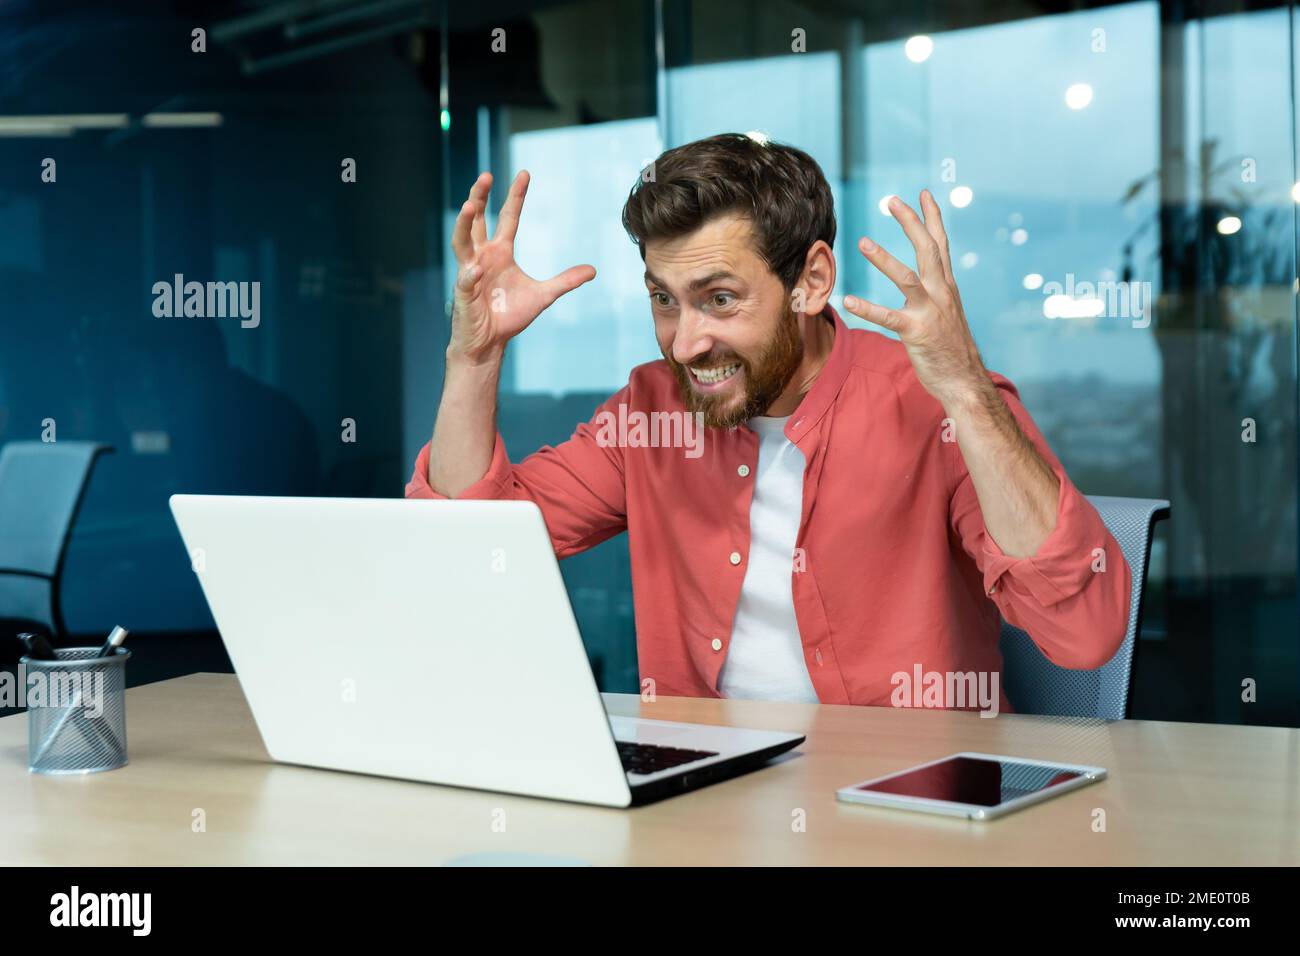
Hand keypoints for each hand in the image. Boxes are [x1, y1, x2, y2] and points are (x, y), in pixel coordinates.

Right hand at [448, 170, 595, 363]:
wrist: (490, 342)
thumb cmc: (509, 316)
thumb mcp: (544, 295)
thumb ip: (566, 280)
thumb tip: (592, 270)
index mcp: (500, 252)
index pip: (507, 217)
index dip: (515, 196)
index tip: (525, 173)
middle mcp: (482, 256)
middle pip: (477, 220)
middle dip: (479, 197)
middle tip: (486, 176)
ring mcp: (469, 272)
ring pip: (461, 242)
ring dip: (464, 224)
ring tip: (469, 206)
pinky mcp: (463, 293)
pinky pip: (465, 280)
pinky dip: (469, 275)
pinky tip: (474, 270)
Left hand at [842, 190, 989, 407]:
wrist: (965, 381)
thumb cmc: (952, 349)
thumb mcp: (947, 314)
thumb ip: (936, 294)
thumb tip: (926, 283)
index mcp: (947, 287)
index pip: (941, 244)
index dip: (932, 217)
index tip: (922, 193)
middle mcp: (942, 293)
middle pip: (927, 249)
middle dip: (911, 222)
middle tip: (891, 200)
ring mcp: (930, 312)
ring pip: (907, 278)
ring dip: (884, 259)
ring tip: (862, 242)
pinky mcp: (916, 333)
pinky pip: (888, 318)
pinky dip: (867, 308)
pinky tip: (848, 301)